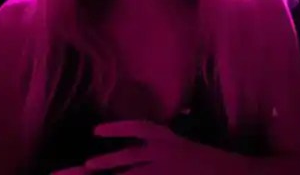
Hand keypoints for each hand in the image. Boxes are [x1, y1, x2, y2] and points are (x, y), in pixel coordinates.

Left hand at [79, 120, 225, 173]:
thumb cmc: (214, 164)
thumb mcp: (189, 149)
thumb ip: (170, 147)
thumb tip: (150, 147)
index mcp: (171, 141)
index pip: (140, 129)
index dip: (117, 129)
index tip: (97, 131)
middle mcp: (165, 153)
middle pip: (126, 155)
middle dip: (104, 161)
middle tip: (86, 165)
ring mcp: (163, 170)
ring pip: (129, 174)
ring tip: (90, 172)